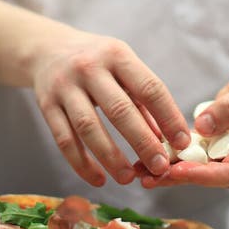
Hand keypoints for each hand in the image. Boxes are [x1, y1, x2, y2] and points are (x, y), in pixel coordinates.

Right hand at [30, 29, 190, 187]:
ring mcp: (65, 86)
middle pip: (120, 110)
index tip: (182, 142)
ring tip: (128, 179)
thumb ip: (143, 100)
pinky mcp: (46, 105)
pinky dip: (81, 164)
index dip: (168, 117)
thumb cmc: (96, 61)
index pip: (149, 88)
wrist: (47, 49)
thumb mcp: (122, 67)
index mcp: (117, 54)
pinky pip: (64, 140)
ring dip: (111, 158)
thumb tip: (167, 139)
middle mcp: (89, 68)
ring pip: (89, 128)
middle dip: (143, 142)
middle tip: (159, 166)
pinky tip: (98, 179)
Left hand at [137, 56, 228, 188]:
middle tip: (148, 176)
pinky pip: (192, 148)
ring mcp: (228, 147)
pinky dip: (172, 150)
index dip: (204, 175)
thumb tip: (203, 126)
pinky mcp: (215, 137)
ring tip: (139, 170)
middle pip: (209, 174)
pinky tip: (147, 148)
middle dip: (178, 177)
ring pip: (197, 164)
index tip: (178, 171)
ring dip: (169, 168)